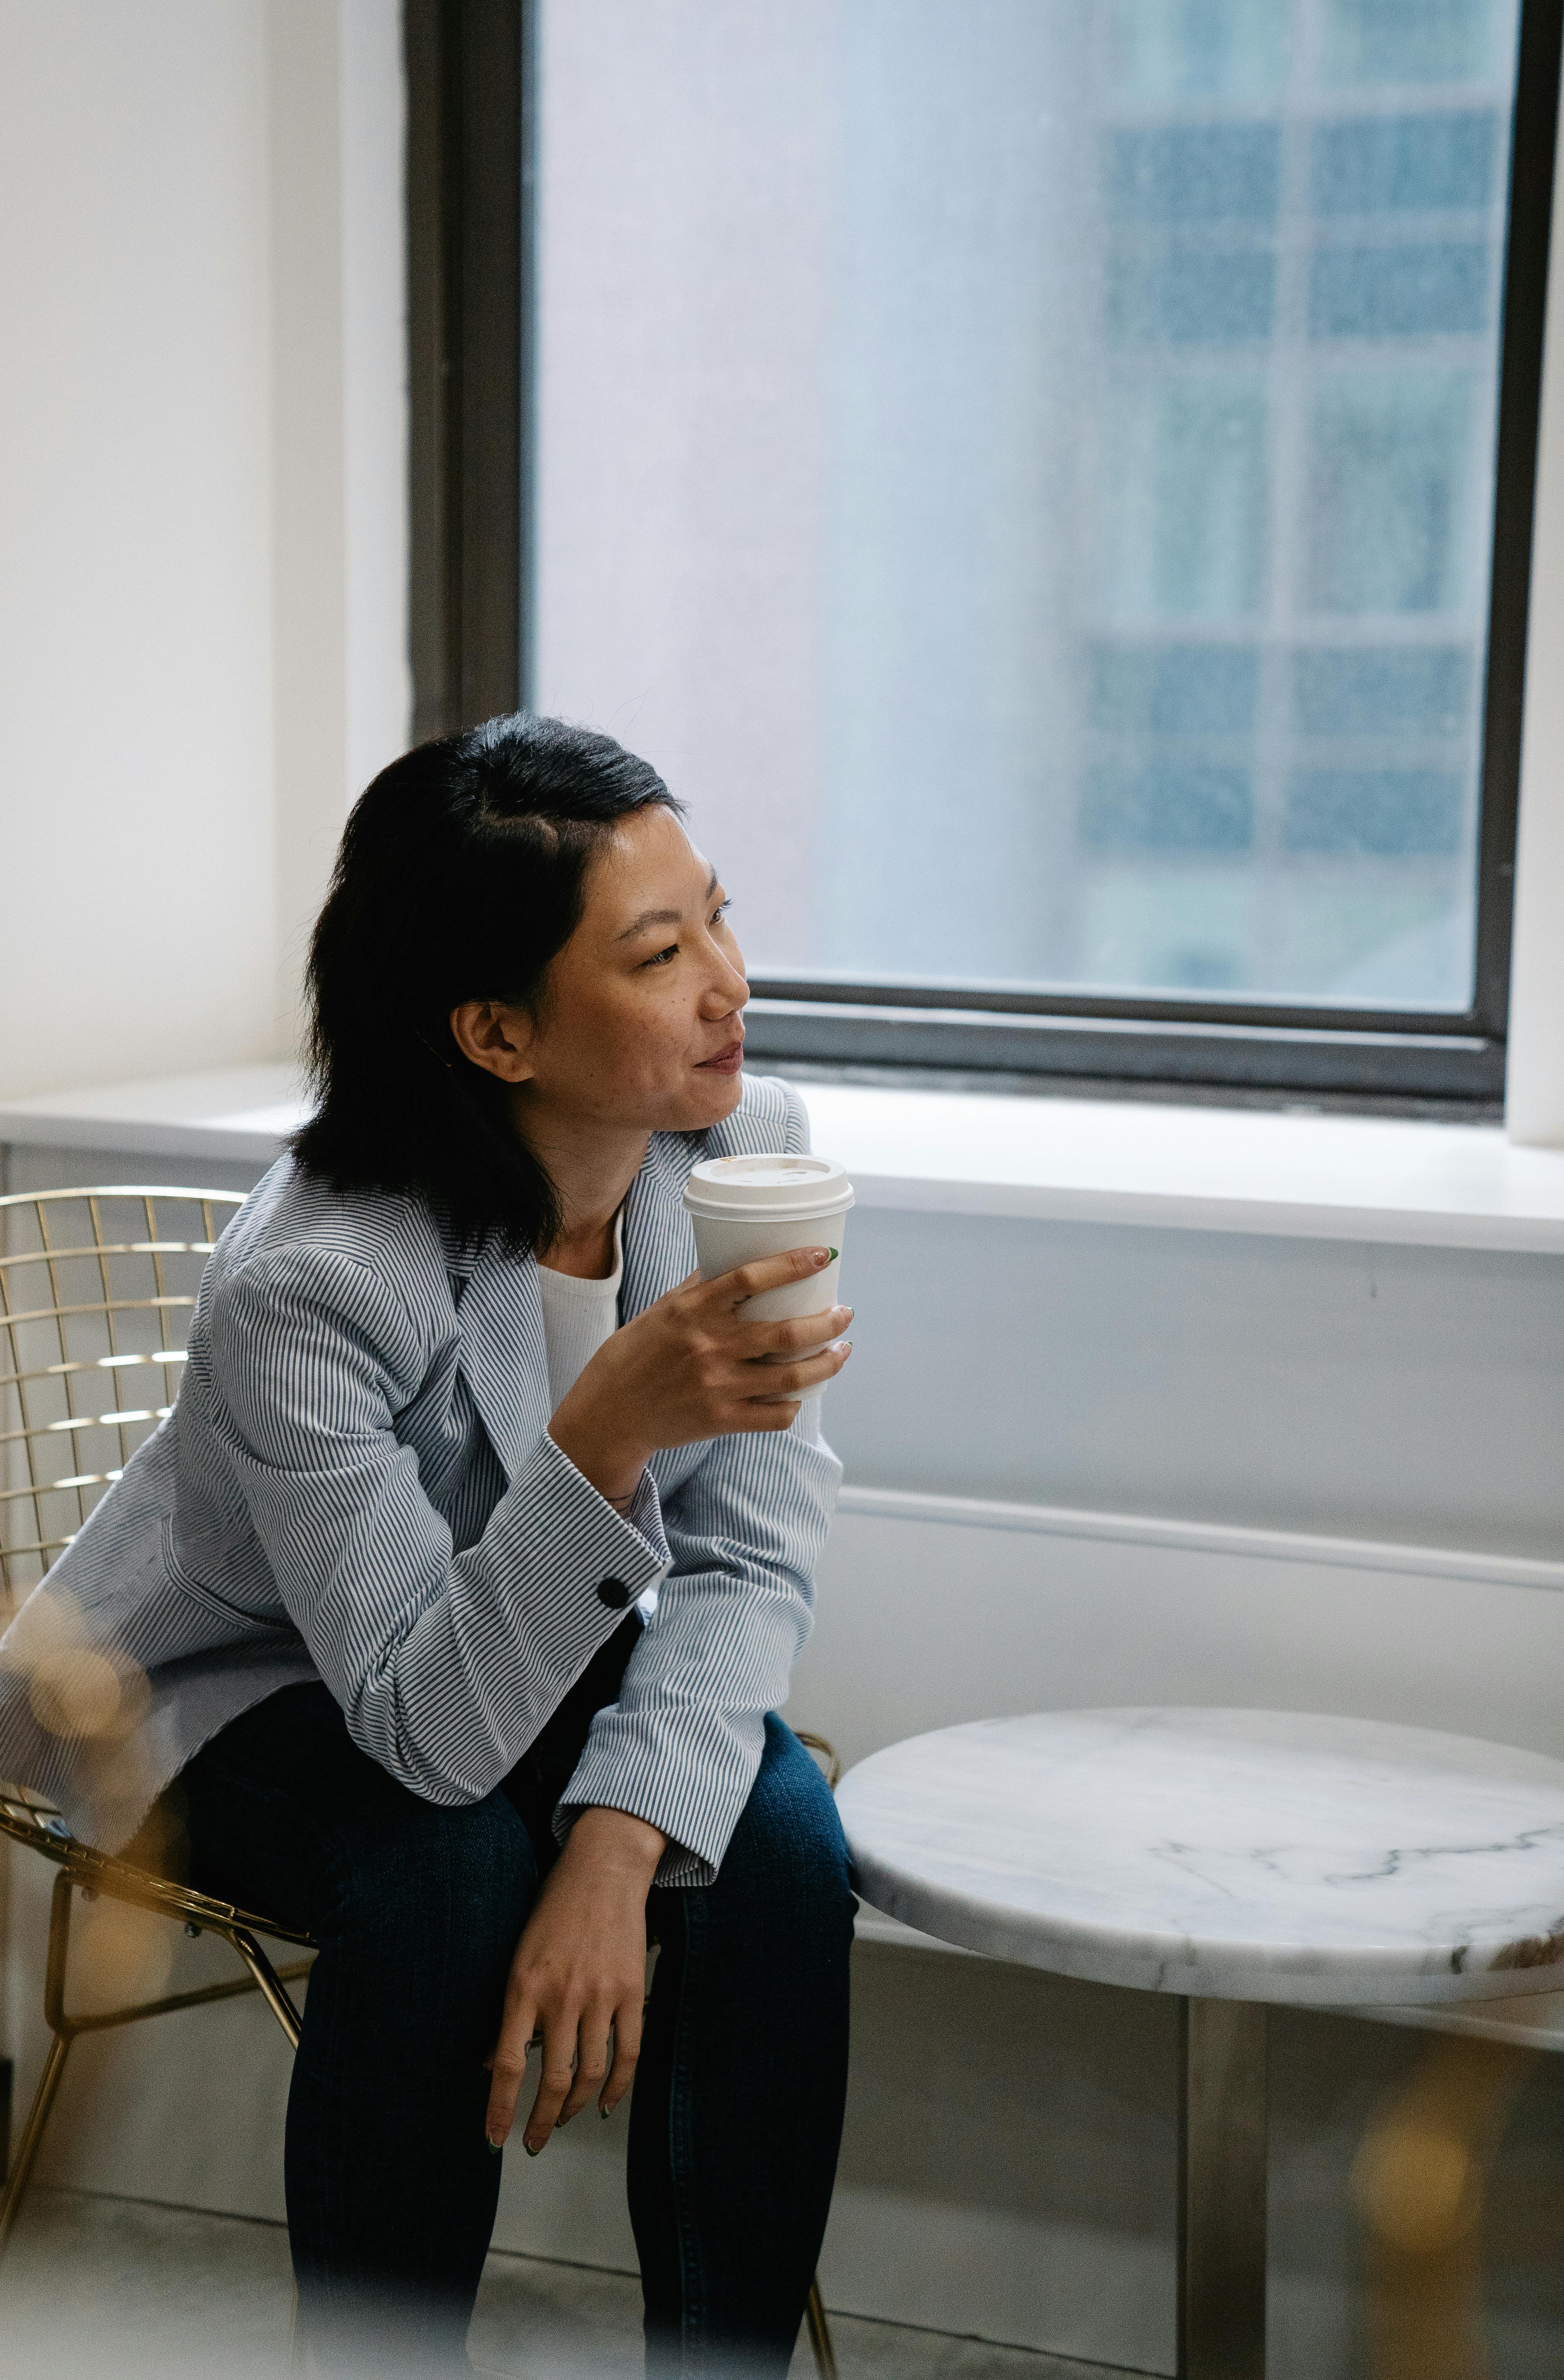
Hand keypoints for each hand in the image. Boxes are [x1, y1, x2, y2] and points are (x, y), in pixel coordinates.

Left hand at [485, 1805, 666, 2153]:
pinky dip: (616, 2087)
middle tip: (533, 2142)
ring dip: (574, 2106)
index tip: (493, 2140)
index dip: (500, 2108)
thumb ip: (511, 2011)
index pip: (507, 2063)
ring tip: (563, 2119)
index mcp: (523, 1985)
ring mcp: (599, 1995)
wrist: (603, 1870)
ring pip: (589, 2073)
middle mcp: (561, 1995)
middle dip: (541, 2120)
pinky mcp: (630, 1992)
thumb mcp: (518, 1956)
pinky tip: (603, 2104)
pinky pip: (627, 2053)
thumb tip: (492, 2065)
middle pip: (551, 2078)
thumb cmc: (554, 1911)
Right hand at [548, 1246, 851, 1505]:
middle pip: (787, 1332)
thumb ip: (703, 1289)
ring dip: (827, 1362)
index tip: (822, 1255)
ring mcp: (717, 1387)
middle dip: (827, 1321)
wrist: (611, 1411)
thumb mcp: (664, 1310)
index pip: (751, 1278)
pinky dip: (796, 1404)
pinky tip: (804, 1392)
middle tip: (844, 1312)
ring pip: (792, 1376)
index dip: (792, 1264)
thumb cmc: (637, 1352)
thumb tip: (745, 1260)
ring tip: (842, 1351)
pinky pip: (776, 1415)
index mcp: (693, 1310)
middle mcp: (708, 1347)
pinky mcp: (721, 1421)